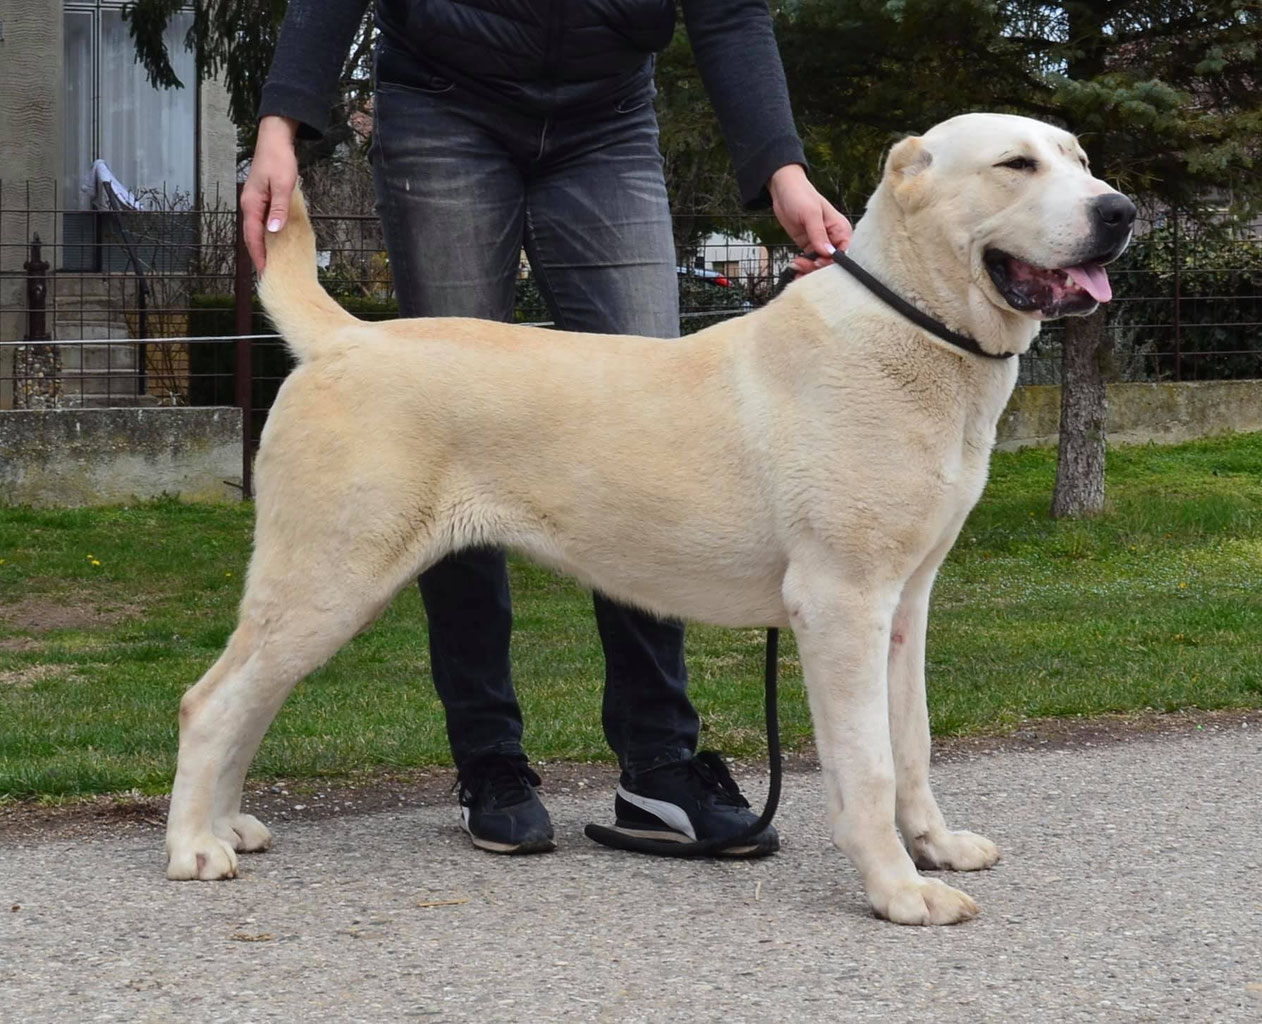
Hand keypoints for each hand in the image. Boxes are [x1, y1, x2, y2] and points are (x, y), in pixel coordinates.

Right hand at [242, 116, 299, 272]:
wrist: (275, 140)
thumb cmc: (279, 160)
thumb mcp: (283, 185)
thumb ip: (279, 209)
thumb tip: (273, 231)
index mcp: (251, 204)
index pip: (253, 237)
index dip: (259, 256)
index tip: (265, 272)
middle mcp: (249, 206)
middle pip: (252, 237)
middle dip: (259, 256)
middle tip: (269, 274)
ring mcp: (254, 203)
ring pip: (256, 230)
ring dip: (263, 247)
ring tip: (272, 263)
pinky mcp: (261, 200)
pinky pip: (262, 222)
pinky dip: (267, 235)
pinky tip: (275, 242)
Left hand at [767, 164, 851, 277]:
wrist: (783, 190)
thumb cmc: (800, 194)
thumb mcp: (810, 213)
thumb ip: (819, 234)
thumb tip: (827, 253)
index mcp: (841, 229)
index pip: (845, 253)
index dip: (833, 262)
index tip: (819, 262)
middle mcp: (834, 238)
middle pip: (832, 262)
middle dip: (818, 267)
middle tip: (804, 265)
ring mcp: (820, 243)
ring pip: (820, 265)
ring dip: (809, 270)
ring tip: (797, 267)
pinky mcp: (809, 246)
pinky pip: (809, 262)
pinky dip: (803, 268)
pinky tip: (796, 269)